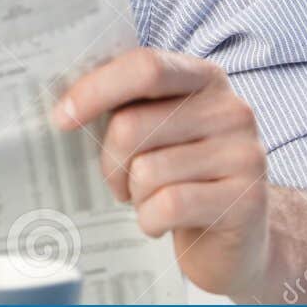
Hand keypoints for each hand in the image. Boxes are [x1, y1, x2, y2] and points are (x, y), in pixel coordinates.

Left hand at [54, 47, 271, 298]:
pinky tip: (162, 223)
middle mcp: (231, 109)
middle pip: (133, 125)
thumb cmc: (182, 178)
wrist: (239, 240)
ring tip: (151, 200)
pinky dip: (151, 220)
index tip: (61, 118)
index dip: (96, 89)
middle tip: (119, 182)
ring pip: (147, 170)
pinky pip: (169, 205)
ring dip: (136, 196)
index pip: (145, 66)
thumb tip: (62, 105)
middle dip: (111, 162)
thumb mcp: (160, 132)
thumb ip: (128, 107)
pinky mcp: (246, 199)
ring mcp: (244, 153)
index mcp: (204, 78)